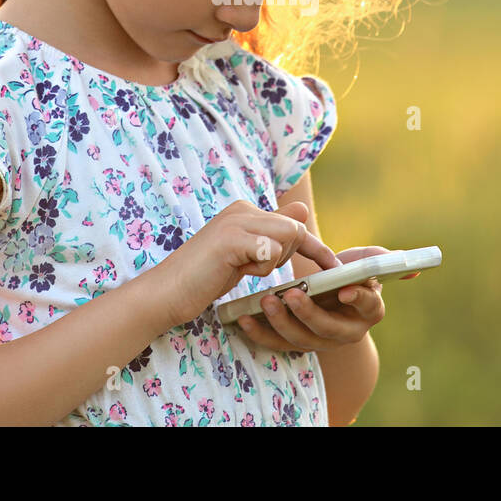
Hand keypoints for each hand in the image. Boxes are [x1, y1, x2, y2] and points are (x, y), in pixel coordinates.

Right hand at [156, 200, 341, 326]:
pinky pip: (270, 252)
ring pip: (287, 238)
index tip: (333, 267)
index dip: (315, 249)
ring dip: (272, 264)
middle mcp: (242, 208)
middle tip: (253, 268)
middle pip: (294, 230)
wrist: (167, 292)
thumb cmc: (205, 277)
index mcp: (245, 210)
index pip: (294, 224)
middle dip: (287, 257)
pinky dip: (260, 268)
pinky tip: (236, 269)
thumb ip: (272, 234)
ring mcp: (236, 221)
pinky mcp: (232, 238)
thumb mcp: (245, 254)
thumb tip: (302, 208)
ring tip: (241, 268)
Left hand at [237, 245, 417, 352]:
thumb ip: (380, 259)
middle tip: (290, 293)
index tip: (345, 288)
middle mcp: (347, 331)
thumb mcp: (364, 260)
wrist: (329, 290)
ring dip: (281, 322)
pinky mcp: (295, 342)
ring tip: (266, 300)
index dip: (358, 298)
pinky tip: (244, 318)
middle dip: (308, 313)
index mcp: (369, 309)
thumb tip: (413, 270)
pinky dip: (259, 333)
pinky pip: (277, 343)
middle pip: (328, 328)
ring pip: (301, 339)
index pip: (367, 306)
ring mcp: (320, 340)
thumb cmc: (350, 272)